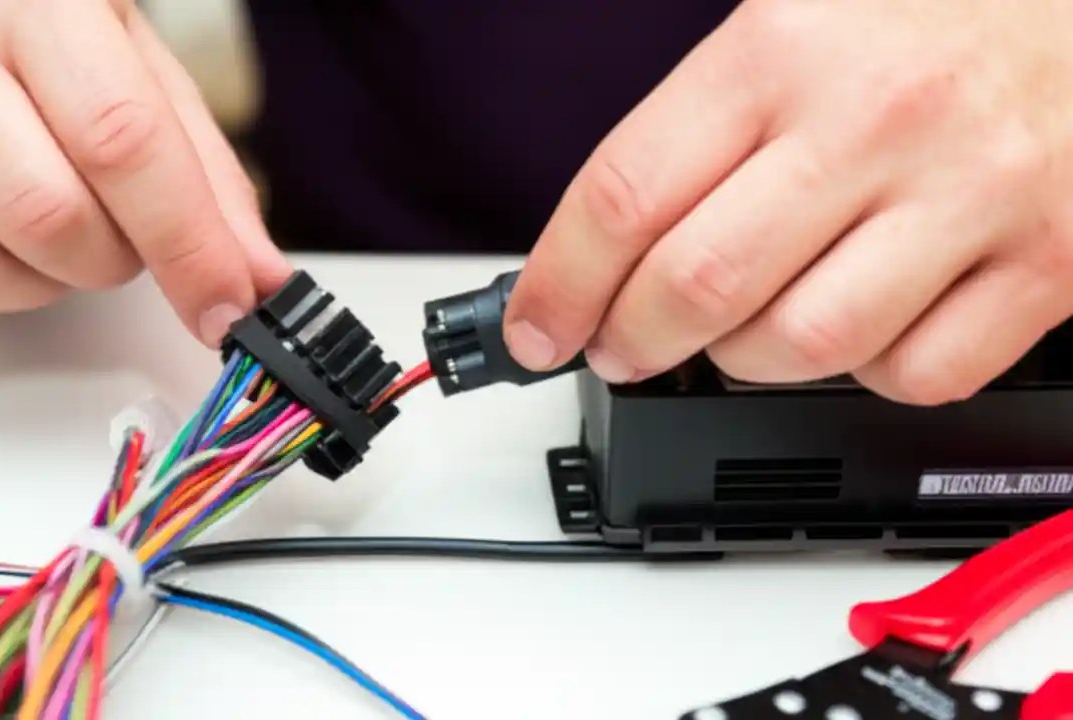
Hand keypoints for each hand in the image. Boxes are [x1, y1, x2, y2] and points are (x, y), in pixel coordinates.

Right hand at [0, 0, 289, 345]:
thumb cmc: (42, 32)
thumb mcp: (145, 77)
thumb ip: (207, 182)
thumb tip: (255, 283)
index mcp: (30, 0)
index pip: (121, 144)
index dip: (187, 245)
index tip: (226, 305)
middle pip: (45, 218)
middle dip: (110, 260)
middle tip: (119, 232)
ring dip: (40, 284)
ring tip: (51, 228)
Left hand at [506, 0, 1072, 404]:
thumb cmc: (927, 13)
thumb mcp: (791, 22)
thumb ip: (697, 129)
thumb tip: (599, 245)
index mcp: (784, 50)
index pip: (625, 196)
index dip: (560, 284)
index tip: (537, 328)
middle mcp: (877, 121)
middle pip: (699, 287)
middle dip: (631, 340)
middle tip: (621, 345)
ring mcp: (972, 194)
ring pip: (800, 346)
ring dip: (743, 360)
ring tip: (741, 329)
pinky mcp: (1049, 261)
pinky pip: (914, 374)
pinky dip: (865, 372)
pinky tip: (859, 324)